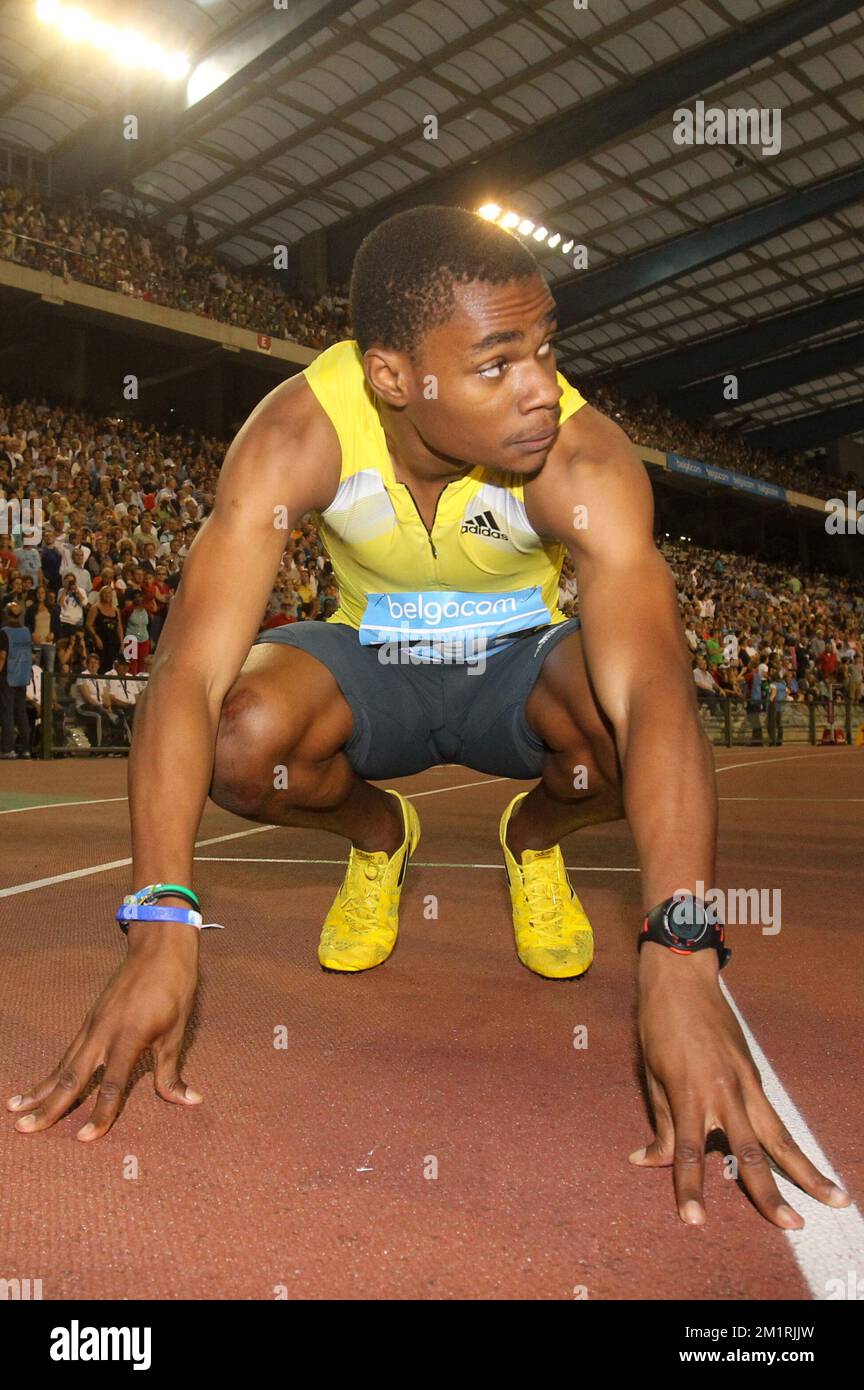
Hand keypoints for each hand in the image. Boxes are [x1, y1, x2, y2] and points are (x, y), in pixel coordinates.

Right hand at [6, 923, 200, 1140]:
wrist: (160, 948)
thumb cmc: (175, 988)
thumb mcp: (178, 1031)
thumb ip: (172, 1071)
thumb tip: (189, 1101)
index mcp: (129, 1036)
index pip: (112, 1085)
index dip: (101, 1114)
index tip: (85, 1138)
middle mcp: (104, 1032)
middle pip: (72, 1077)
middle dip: (48, 1106)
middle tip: (25, 1130)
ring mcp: (93, 1024)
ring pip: (63, 1064)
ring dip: (40, 1090)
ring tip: (15, 1110)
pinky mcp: (90, 1020)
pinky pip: (68, 1052)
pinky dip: (52, 1072)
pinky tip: (39, 1086)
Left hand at [632, 946, 850, 1226]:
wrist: (682, 980)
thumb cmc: (658, 1026)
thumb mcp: (650, 1075)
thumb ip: (659, 1123)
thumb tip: (649, 1161)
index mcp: (688, 1093)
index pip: (687, 1151)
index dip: (689, 1187)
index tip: (694, 1220)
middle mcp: (723, 1092)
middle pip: (750, 1152)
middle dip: (770, 1193)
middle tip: (791, 1226)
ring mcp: (745, 1083)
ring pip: (779, 1136)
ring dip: (806, 1170)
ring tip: (834, 1199)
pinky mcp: (755, 1075)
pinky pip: (774, 1117)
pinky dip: (790, 1144)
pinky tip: (807, 1166)